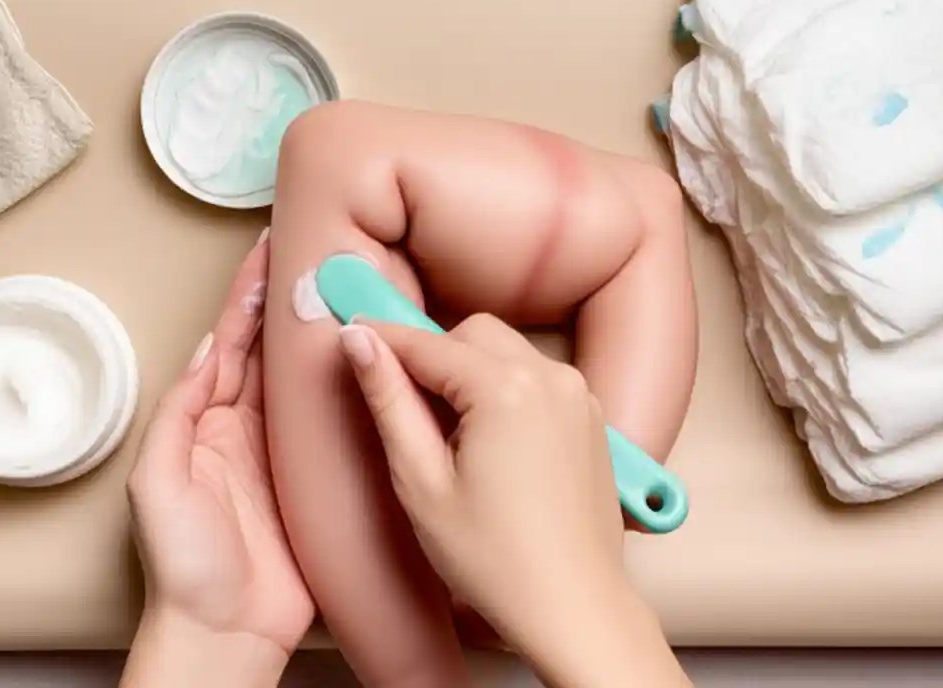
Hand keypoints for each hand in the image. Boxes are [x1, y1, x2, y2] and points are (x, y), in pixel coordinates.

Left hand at [126, 234, 312, 661]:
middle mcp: (248, 428)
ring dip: (321, 332)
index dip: (248, 295)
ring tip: (347, 285)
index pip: (230, 343)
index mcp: (206, 422)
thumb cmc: (183, 566)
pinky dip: (350, 387)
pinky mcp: (320, 479)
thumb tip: (207, 350)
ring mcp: (288, 453)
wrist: (224, 633)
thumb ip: (179, 413)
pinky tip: (367, 359)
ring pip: (306, 379)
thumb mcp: (156, 482)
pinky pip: (336, 423)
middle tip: (320, 247)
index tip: (270, 247)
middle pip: (272, 349)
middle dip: (290, 298)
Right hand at [337, 314, 688, 686]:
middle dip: (432, 354)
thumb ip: (389, 401)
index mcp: (507, 389)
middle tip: (401, 401)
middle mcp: (551, 378)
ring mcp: (579, 396)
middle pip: (472, 334)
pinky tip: (487, 440)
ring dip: (469, 370)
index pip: (427, 344)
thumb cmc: (492, 558)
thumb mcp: (421, 481)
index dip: (383, 339)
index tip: (350, 335)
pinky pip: (537, 379)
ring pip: (507, 351)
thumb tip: (357, 341)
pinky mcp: (592, 417)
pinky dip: (505, 388)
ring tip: (446, 432)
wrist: (574, 607)